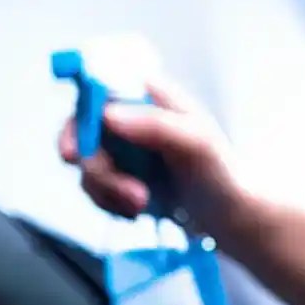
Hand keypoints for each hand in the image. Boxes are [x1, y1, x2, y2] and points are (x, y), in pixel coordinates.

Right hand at [58, 79, 256, 246]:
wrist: (230, 217)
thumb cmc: (224, 174)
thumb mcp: (199, 144)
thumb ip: (157, 125)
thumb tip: (108, 114)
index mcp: (150, 96)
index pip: (99, 87)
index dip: (80, 113)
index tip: (75, 151)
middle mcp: (130, 117)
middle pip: (82, 131)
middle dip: (96, 168)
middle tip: (124, 191)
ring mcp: (121, 148)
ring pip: (86, 165)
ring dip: (107, 192)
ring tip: (142, 203)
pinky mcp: (116, 176)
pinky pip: (93, 189)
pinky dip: (108, 204)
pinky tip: (136, 209)